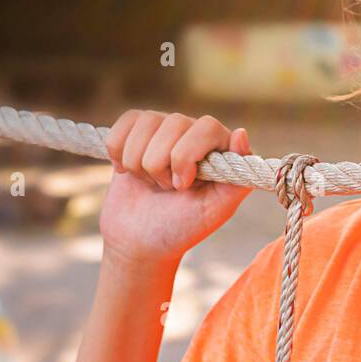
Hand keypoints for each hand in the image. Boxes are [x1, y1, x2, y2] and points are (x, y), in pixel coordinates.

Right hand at [99, 110, 253, 271]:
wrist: (140, 240)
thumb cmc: (182, 227)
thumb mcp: (214, 210)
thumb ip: (236, 178)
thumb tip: (241, 134)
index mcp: (221, 148)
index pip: (207, 126)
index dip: (187, 156)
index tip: (182, 186)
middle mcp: (196, 132)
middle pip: (174, 122)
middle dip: (162, 165)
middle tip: (168, 189)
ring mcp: (166, 128)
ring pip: (147, 122)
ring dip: (140, 162)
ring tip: (151, 182)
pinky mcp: (137, 131)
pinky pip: (125, 121)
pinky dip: (119, 151)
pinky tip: (128, 171)